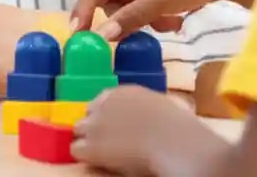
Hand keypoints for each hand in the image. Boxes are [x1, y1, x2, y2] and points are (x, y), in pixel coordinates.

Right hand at [71, 0, 233, 40]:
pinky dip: (153, 17)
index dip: (82, 12)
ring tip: (168, 23)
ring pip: (127, 9)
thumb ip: (128, 19)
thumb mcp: (158, 2)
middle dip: (125, 21)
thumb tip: (101, 36)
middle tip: (143, 31)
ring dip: (143, 21)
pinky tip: (174, 19)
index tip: (76, 36)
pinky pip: (141, 8)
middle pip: (109, 3)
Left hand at [72, 85, 217, 173]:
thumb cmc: (179, 129)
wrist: (175, 144)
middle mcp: (105, 104)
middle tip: (110, 143)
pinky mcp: (90, 146)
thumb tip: (150, 114)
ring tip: (105, 154)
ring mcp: (94, 124)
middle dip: (95, 128)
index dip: (107, 117)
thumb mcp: (163, 106)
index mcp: (125, 92)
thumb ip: (147, 106)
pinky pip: (77, 150)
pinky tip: (101, 163)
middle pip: (88, 115)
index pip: (102, 101)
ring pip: (79, 132)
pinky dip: (86, 157)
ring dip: (89, 142)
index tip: (116, 128)